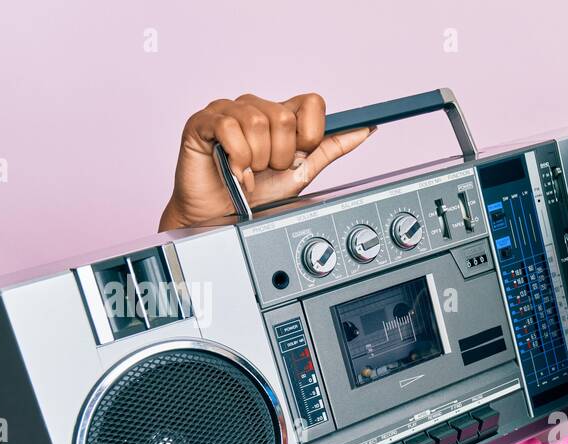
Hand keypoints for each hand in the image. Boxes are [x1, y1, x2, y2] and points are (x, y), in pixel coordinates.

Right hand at [159, 92, 374, 229]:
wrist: (222, 218)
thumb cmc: (257, 194)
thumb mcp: (302, 172)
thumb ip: (330, 149)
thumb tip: (365, 129)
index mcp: (280, 115)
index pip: (312, 102)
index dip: (311, 134)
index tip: (300, 155)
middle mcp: (255, 107)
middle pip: (285, 117)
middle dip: (282, 156)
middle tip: (267, 170)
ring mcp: (227, 110)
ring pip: (258, 122)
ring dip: (258, 159)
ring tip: (248, 172)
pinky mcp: (203, 121)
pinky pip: (229, 128)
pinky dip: (237, 158)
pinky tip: (234, 170)